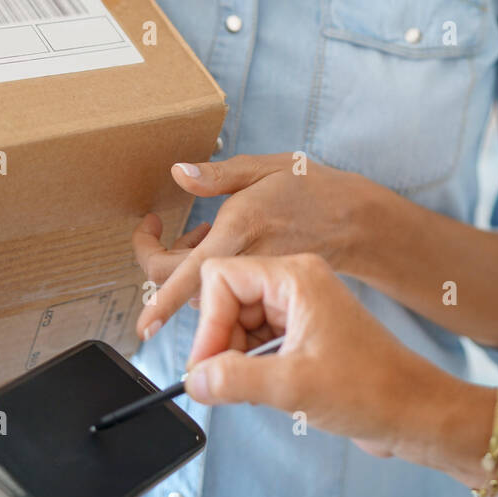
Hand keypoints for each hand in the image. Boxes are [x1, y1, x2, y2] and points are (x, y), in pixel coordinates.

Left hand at [134, 154, 367, 339]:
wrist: (355, 223)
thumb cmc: (311, 188)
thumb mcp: (265, 168)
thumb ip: (217, 175)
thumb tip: (178, 173)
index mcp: (239, 230)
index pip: (186, 276)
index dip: (160, 305)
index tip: (142, 328)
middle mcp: (244, 262)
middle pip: (182, 285)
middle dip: (158, 258)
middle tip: (160, 226)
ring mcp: (252, 280)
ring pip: (199, 288)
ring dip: (184, 263)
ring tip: (201, 229)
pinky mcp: (259, 287)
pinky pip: (220, 289)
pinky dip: (206, 269)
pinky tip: (218, 241)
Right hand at [179, 252, 454, 464]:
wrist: (413, 412)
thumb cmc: (370, 389)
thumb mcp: (293, 386)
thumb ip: (234, 379)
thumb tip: (195, 380)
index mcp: (295, 277)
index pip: (223, 278)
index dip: (209, 323)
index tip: (206, 366)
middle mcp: (296, 284)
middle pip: (228, 299)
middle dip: (220, 342)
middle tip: (221, 384)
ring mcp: (301, 309)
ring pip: (240, 322)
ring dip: (234, 357)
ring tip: (248, 390)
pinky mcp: (304, 334)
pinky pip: (258, 340)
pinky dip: (249, 365)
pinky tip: (261, 389)